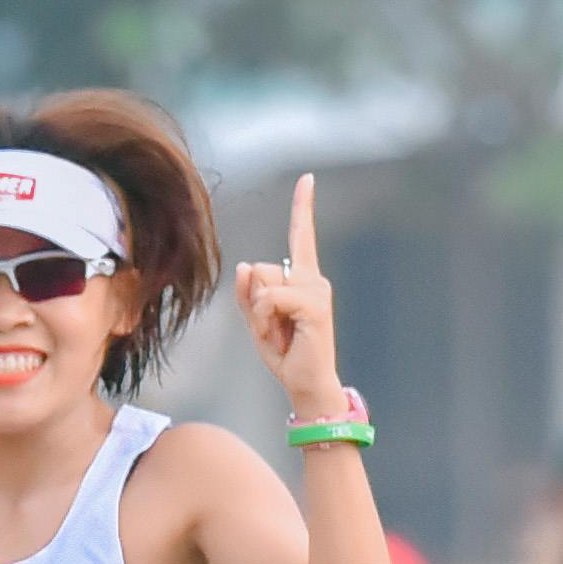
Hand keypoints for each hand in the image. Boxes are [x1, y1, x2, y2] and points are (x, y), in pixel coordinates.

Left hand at [236, 172, 345, 416]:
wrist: (306, 384)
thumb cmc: (286, 353)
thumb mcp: (257, 321)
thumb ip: (248, 292)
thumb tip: (245, 264)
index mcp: (302, 279)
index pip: (301, 237)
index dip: (303, 207)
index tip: (308, 179)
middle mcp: (313, 279)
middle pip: (260, 269)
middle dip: (253, 301)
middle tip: (274, 329)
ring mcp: (316, 290)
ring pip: (263, 284)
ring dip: (259, 314)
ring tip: (280, 334)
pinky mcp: (314, 305)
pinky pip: (271, 298)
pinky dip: (265, 319)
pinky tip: (284, 335)